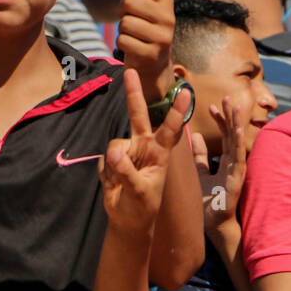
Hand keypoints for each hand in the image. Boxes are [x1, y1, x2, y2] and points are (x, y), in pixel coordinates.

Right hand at [99, 68, 190, 234]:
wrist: (129, 219)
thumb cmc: (143, 205)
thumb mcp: (140, 191)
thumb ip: (127, 172)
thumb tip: (113, 153)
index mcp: (160, 152)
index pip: (170, 128)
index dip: (176, 110)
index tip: (185, 92)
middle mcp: (144, 146)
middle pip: (137, 115)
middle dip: (133, 93)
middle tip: (129, 71)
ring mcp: (127, 151)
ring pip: (115, 146)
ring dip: (115, 166)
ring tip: (121, 183)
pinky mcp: (112, 159)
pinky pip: (104, 159)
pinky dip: (106, 173)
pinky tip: (113, 184)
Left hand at [116, 0, 174, 96]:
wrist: (154, 62)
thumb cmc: (145, 27)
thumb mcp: (145, 5)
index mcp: (167, 2)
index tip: (133, 6)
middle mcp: (169, 18)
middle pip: (129, 2)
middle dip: (122, 11)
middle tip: (129, 20)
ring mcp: (162, 38)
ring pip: (125, 22)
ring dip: (122, 29)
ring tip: (132, 34)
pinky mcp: (151, 54)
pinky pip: (123, 41)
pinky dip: (122, 43)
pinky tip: (132, 46)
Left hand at [190, 96, 246, 228]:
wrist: (213, 223)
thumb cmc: (209, 201)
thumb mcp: (200, 172)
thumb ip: (199, 156)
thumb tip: (195, 136)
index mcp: (226, 160)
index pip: (224, 135)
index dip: (220, 120)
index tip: (213, 106)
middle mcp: (234, 162)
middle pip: (232, 134)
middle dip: (230, 116)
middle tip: (227, 97)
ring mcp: (237, 170)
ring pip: (237, 143)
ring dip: (236, 124)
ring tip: (236, 107)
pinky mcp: (237, 179)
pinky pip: (238, 159)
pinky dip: (237, 144)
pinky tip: (236, 131)